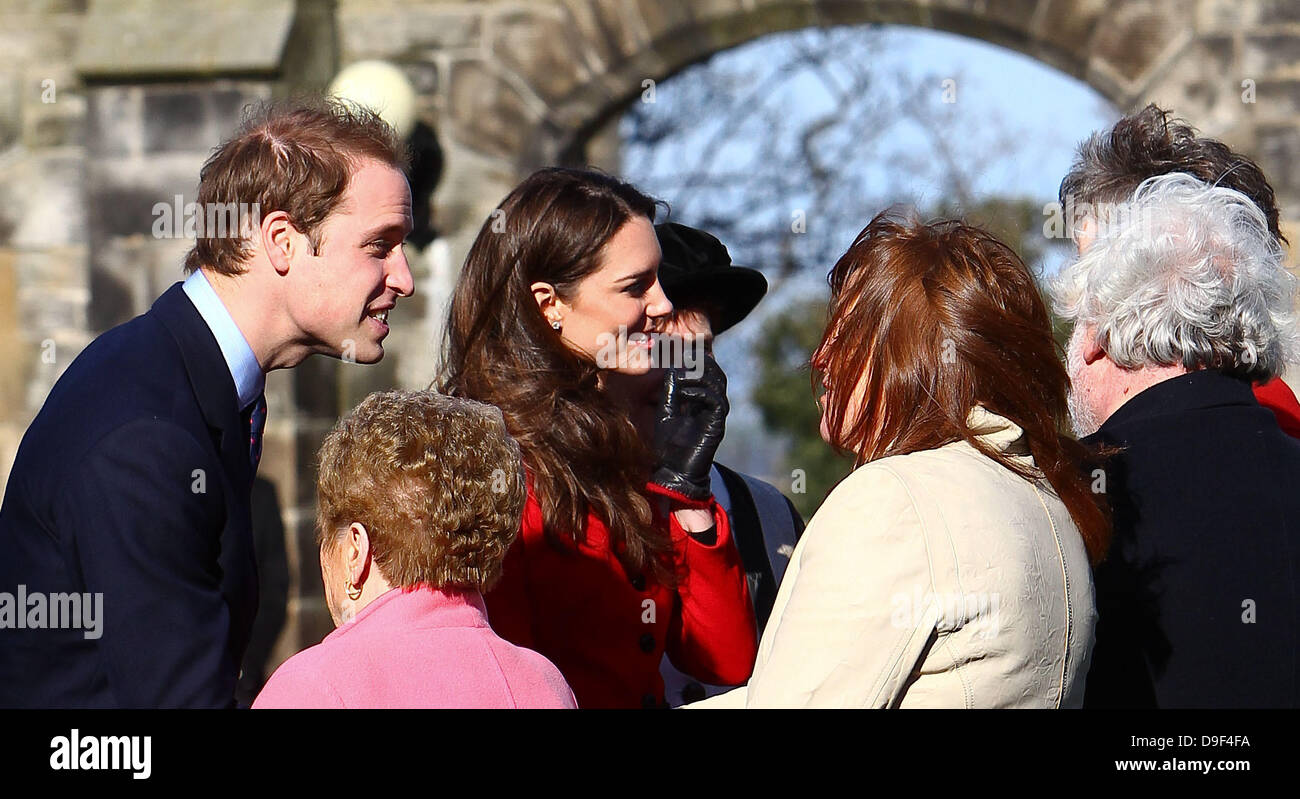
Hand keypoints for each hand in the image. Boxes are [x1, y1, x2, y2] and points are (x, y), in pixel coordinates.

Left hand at [650, 354, 727, 501]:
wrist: (674, 473)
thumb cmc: (669, 445)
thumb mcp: (666, 412)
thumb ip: (670, 392)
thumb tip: (673, 369)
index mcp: (701, 400)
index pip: (706, 372)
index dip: (696, 359)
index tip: (679, 352)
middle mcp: (712, 405)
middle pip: (716, 373)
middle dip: (700, 363)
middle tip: (683, 358)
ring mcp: (717, 415)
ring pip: (718, 383)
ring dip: (699, 375)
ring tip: (680, 376)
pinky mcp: (717, 425)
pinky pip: (715, 401)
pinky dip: (699, 392)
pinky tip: (683, 393)